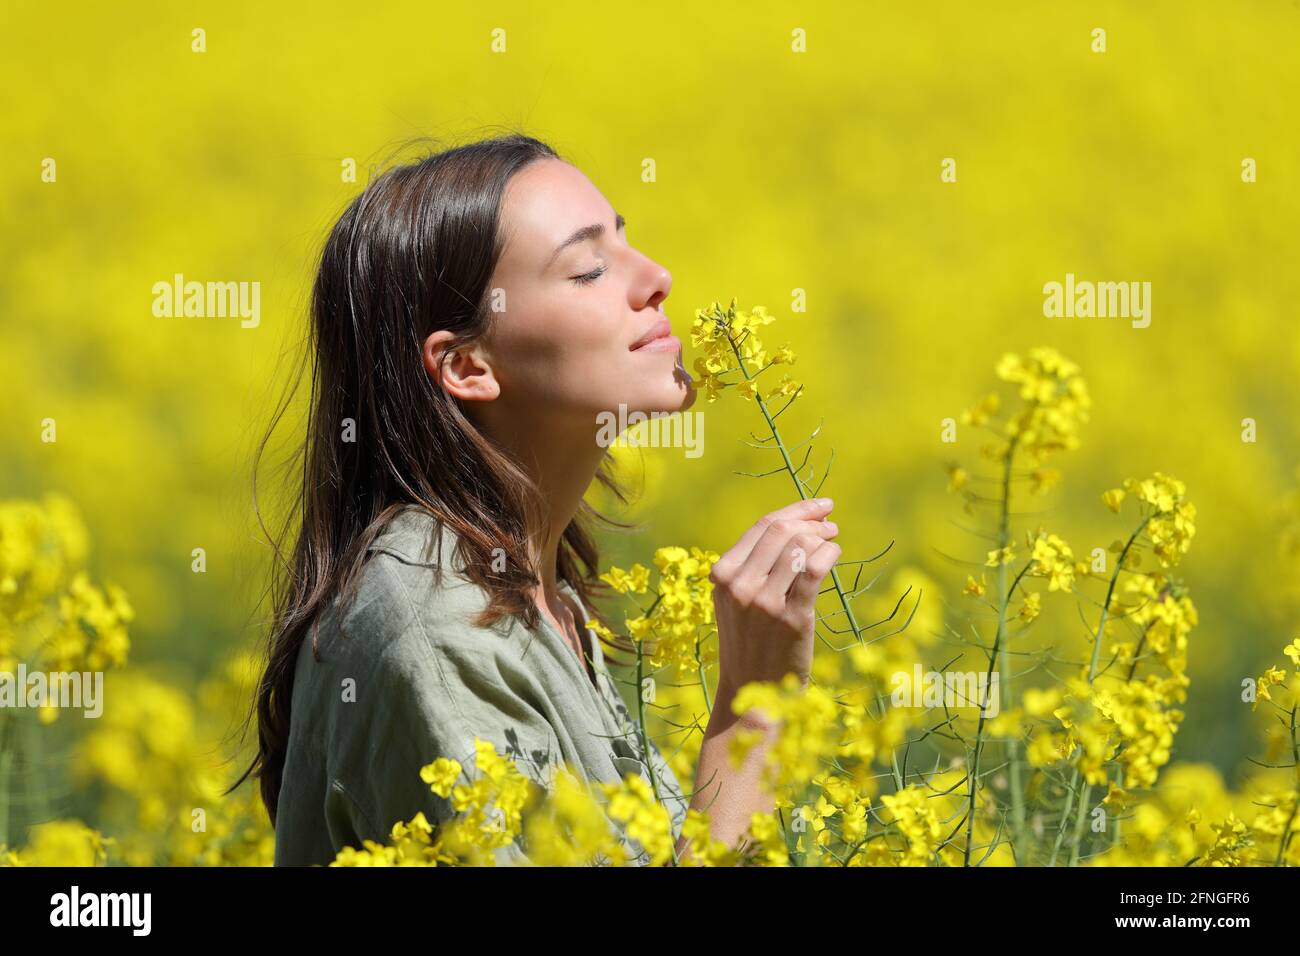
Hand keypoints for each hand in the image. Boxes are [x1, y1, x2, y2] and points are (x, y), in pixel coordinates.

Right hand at [707, 497, 840, 728]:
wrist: (752, 693)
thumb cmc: (750, 642)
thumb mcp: (736, 601)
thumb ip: (753, 565)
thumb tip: (795, 524)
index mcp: (722, 575)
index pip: (762, 526)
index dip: (795, 509)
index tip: (818, 506)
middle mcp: (739, 585)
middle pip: (782, 530)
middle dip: (811, 520)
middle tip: (831, 524)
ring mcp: (764, 602)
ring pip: (799, 546)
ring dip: (823, 537)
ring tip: (832, 540)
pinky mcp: (791, 618)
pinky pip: (814, 569)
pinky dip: (829, 553)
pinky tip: (835, 554)